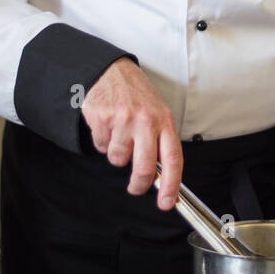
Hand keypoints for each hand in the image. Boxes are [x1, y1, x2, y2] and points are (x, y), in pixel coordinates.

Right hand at [80, 58, 182, 210]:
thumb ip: (160, 141)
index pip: (173, 159)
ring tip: (119, 135)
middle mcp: (146, 121)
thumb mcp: (157, 112)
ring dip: (117, 154)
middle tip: (136, 188)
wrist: (110, 70)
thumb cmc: (137, 96)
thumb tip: (161, 176)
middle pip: (144, 168)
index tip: (166, 202)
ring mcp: (123, 120)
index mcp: (164, 121)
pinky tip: (107, 126)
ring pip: (118, 159)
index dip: (171, 185)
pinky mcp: (103, 119)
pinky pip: (101, 147)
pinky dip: (102, 142)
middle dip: (139, 185)